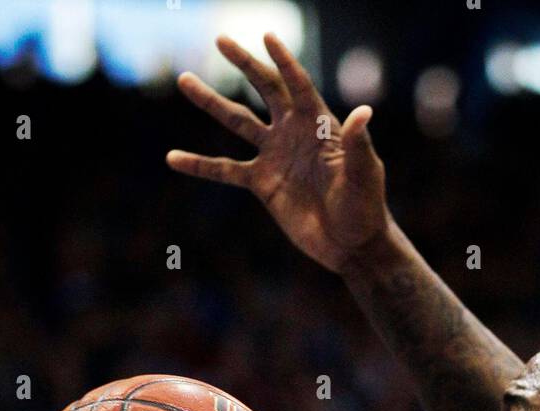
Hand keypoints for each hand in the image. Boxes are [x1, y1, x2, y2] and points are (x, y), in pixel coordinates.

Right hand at [167, 32, 389, 273]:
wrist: (350, 245)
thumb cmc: (365, 207)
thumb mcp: (364, 174)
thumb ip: (358, 143)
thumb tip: (364, 112)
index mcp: (319, 123)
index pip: (298, 85)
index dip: (283, 62)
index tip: (267, 37)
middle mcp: (293, 132)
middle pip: (265, 90)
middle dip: (244, 65)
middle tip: (221, 39)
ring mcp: (274, 156)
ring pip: (237, 122)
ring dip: (211, 102)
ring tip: (185, 81)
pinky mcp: (261, 183)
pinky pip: (225, 170)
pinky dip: (199, 164)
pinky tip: (173, 158)